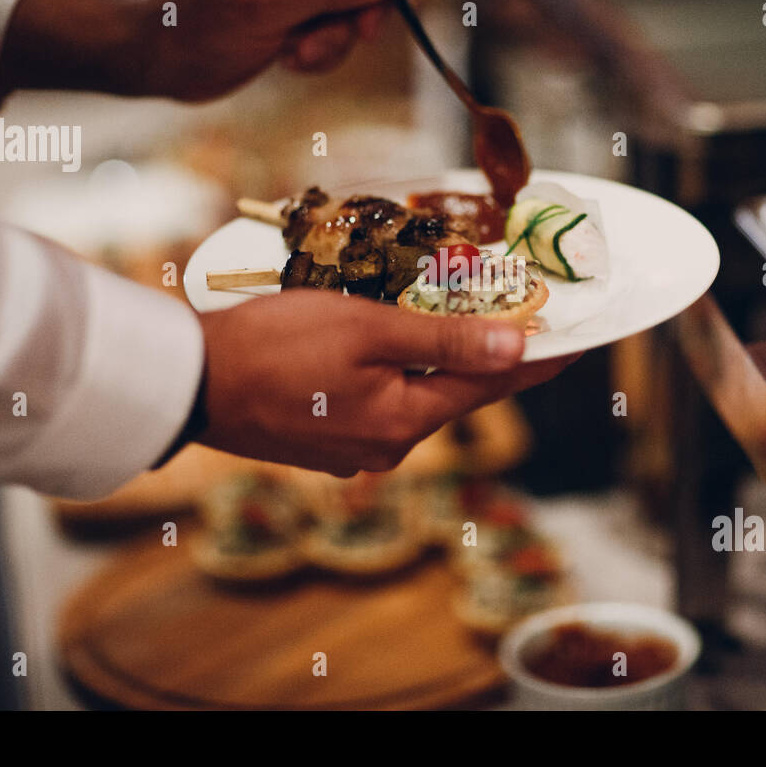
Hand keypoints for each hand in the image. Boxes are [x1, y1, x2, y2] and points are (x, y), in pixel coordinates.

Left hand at [0, 0, 409, 101]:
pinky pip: (331, 22)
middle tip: (351, 42)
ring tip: (296, 58)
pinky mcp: (289, 1)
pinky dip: (320, 47)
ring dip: (334, 38)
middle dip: (354, 13)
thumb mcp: (267, 10)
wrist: (153, 62)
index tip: (400, 10)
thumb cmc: (195, 30)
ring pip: (349, 1)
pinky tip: (287, 59)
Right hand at [195, 290, 577, 476]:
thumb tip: (516, 350)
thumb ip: (444, 340)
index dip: (537, 358)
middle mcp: (386, 447)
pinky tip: (386, 347)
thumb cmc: (275, 345)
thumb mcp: (366, 328)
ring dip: (435, 361)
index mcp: (404, 422)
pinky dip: (393, 374)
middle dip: (485, 354)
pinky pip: (377, 404)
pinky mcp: (323, 444)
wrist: (187, 383)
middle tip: (517, 315)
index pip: (491, 385)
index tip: (578, 341)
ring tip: (452, 320)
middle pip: (453, 392)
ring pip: (413, 397)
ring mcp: (352, 451)